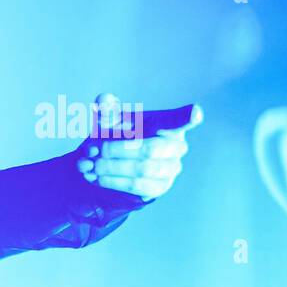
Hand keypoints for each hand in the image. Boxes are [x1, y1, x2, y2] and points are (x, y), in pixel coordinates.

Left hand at [77, 93, 202, 198]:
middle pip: (149, 149)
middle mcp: (176, 146)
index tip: (195, 114)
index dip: (187, 117)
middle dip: (116, 150)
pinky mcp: (160, 187)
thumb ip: (106, 110)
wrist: (112, 163)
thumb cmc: (117, 135)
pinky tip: (97, 177)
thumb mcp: (109, 121)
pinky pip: (137, 186)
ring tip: (91, 164)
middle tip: (94, 150)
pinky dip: (113, 181)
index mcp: (165, 124)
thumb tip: (104, 99)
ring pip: (142, 169)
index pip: (178, 119)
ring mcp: (171, 168)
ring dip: (111, 167)